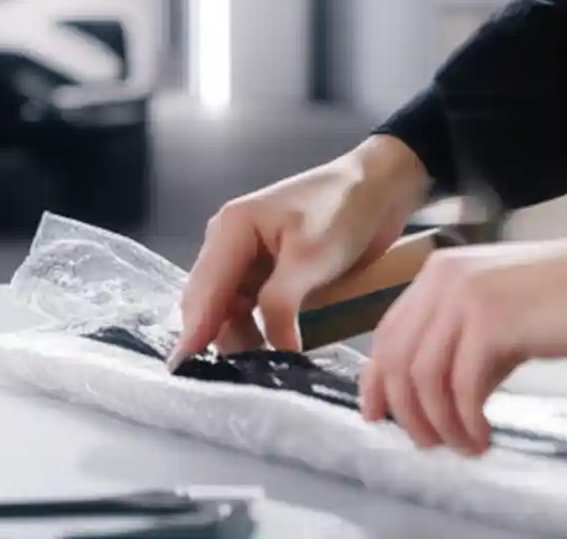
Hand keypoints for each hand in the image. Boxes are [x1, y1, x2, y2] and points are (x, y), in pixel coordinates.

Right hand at [171, 136, 431, 368]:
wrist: (380, 187)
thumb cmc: (344, 210)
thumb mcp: (310, 259)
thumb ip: (280, 306)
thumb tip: (274, 354)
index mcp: (229, 230)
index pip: (204, 291)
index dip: (195, 332)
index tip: (186, 369)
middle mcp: (228, 244)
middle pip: (208, 302)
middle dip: (216, 339)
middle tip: (233, 380)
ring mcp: (246, 259)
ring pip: (227, 310)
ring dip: (239, 338)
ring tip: (258, 372)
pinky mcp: (266, 272)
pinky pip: (248, 308)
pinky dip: (256, 330)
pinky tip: (270, 352)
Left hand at [360, 230, 566, 455]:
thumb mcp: (501, 322)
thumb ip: (464, 354)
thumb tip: (438, 404)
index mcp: (438, 274)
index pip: (388, 332)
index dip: (376, 378)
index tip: (375, 413)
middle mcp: (441, 280)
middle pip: (396, 357)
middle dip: (404, 409)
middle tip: (424, 443)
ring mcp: (464, 297)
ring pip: (422, 375)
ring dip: (436, 421)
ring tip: (460, 445)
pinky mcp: (493, 321)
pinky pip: (461, 385)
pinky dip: (465, 419)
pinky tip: (480, 436)